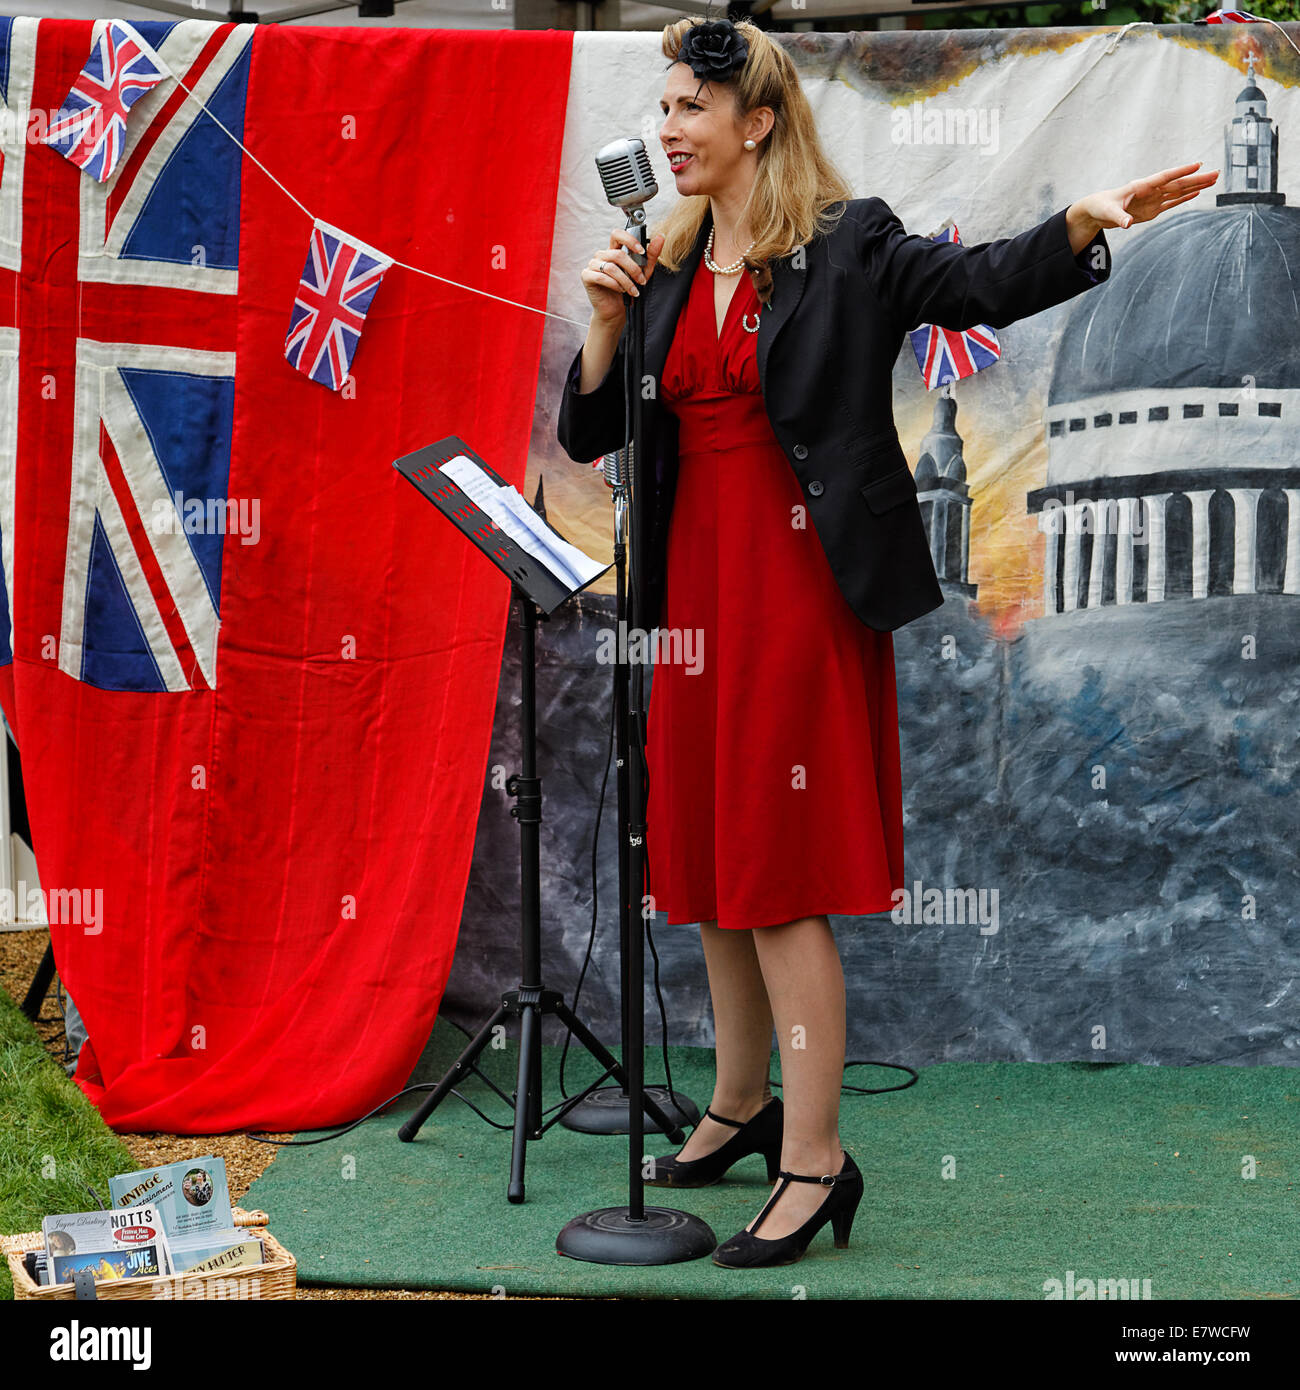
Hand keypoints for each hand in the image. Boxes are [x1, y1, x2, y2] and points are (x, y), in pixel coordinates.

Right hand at [582, 227, 665, 326]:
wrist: (616, 310)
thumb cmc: (627, 290)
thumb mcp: (643, 272)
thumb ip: (651, 255)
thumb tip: (660, 237)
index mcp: (614, 250)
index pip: (618, 234)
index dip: (629, 240)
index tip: (642, 251)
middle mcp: (602, 255)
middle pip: (618, 254)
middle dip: (633, 269)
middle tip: (641, 281)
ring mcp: (593, 264)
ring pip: (611, 267)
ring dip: (625, 280)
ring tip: (632, 290)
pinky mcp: (586, 276)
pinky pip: (601, 277)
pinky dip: (614, 285)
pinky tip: (620, 290)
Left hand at [1081, 162, 1219, 231]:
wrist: (1098, 211)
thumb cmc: (1102, 207)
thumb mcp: (1109, 213)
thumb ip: (1120, 218)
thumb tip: (1127, 224)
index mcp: (1141, 186)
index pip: (1165, 177)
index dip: (1181, 171)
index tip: (1198, 165)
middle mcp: (1151, 191)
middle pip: (1178, 183)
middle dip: (1197, 179)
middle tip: (1216, 173)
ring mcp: (1153, 199)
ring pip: (1178, 191)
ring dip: (1195, 186)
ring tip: (1213, 180)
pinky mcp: (1152, 210)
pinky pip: (1171, 202)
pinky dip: (1184, 198)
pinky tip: (1197, 192)